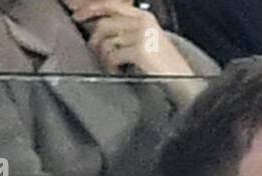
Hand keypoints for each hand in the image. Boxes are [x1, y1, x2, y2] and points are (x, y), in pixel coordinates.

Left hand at [71, 1, 193, 76]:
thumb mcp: (149, 38)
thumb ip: (129, 28)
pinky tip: (117, 70)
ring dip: (104, 56)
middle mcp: (143, 23)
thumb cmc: (166, 64)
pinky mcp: (140, 51)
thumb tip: (101, 28)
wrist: (184, 80)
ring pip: (107, 41)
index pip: (110, 5)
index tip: (78, 16)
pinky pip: (113, 55)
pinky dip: (111, 65)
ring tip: (110, 64)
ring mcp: (142, 36)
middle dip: (95, 39)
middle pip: (104, 24)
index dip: (90, 9)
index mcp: (145, 17)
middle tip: (94, 50)